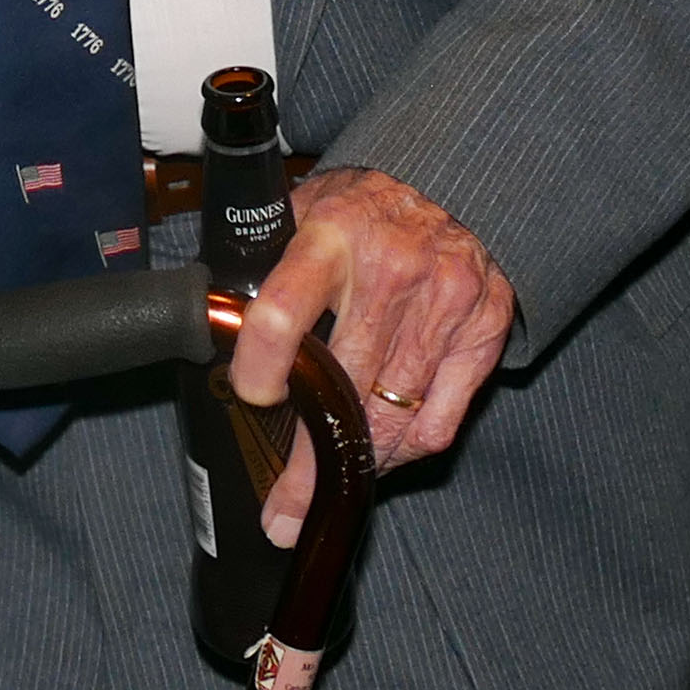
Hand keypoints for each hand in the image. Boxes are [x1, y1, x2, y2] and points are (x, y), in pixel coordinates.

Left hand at [228, 166, 514, 544]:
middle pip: (343, 390)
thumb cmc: (365, 207)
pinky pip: (438, 421)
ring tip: (328, 490)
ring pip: (392, 418)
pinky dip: (406, 450)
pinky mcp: (484, 331)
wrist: (458, 179)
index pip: (283, 315)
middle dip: (308, 464)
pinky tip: (381, 454)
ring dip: (356, 465)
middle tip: (283, 511)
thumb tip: (206, 320)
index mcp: (329, 237)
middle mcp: (391, 271)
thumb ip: (263, 259)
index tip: (254, 398)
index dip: (261, 368)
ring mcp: (444, 304)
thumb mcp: (305, 209)